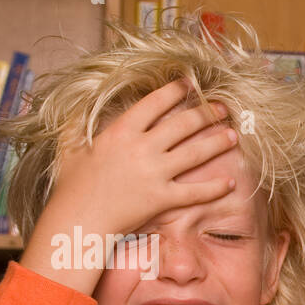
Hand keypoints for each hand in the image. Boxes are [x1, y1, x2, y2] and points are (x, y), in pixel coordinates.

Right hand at [20, 79, 238, 282]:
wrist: (79, 219)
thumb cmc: (73, 184)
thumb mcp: (71, 145)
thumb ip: (79, 122)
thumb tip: (83, 105)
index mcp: (121, 131)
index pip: (155, 103)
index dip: (176, 91)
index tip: (191, 84)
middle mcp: (141, 148)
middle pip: (183, 125)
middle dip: (206, 113)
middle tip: (223, 108)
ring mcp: (154, 174)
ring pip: (195, 153)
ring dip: (217, 143)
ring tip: (233, 135)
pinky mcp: (162, 199)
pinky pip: (195, 192)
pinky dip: (215, 187)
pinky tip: (231, 182)